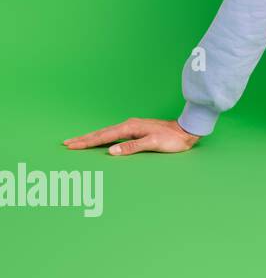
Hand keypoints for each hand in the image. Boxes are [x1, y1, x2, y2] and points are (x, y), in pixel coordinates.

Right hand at [64, 118, 199, 154]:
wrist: (186, 131)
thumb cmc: (172, 139)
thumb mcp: (153, 144)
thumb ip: (132, 147)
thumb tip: (111, 151)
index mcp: (130, 128)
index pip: (103, 136)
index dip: (87, 142)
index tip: (71, 145)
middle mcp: (129, 125)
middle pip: (102, 133)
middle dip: (84, 139)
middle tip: (67, 143)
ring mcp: (132, 127)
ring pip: (107, 133)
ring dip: (92, 138)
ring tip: (79, 141)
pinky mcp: (136, 131)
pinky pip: (114, 135)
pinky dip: (103, 138)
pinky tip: (101, 140)